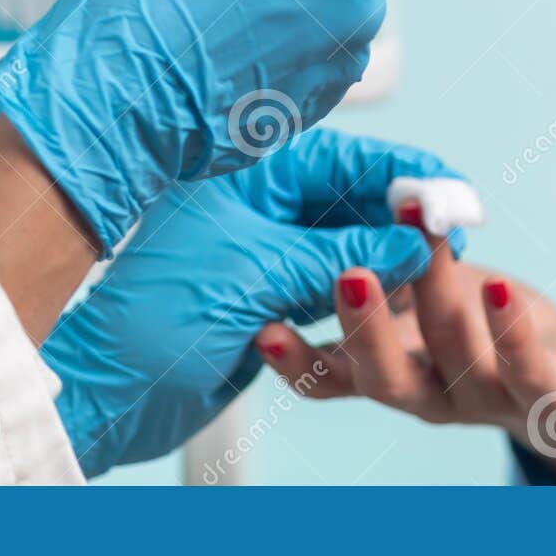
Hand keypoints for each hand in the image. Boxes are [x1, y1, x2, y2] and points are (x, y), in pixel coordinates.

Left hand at [40, 128, 462, 477]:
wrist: (100, 396)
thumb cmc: (151, 319)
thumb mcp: (258, 275)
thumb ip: (341, 258)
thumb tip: (413, 243)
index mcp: (245, 173)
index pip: (342, 158)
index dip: (402, 171)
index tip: (450, 191)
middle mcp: (258, 205)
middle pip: (351, 198)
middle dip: (403, 215)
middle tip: (454, 232)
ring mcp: (263, 251)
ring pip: (346, 245)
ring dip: (387, 258)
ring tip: (435, 269)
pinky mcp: (267, 296)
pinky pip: (330, 286)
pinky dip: (362, 292)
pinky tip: (395, 300)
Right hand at [257, 222, 555, 483]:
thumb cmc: (485, 326)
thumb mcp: (422, 296)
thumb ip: (382, 264)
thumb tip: (327, 194)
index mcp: (394, 370)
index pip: (334, 376)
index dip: (296, 361)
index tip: (262, 328)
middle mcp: (431, 394)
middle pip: (387, 377)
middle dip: (364, 328)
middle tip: (348, 276)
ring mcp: (489, 398)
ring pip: (457, 356)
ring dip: (438, 293)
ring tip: (421, 233)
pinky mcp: (549, 397)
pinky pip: (529, 371)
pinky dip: (511, 330)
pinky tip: (499, 287)